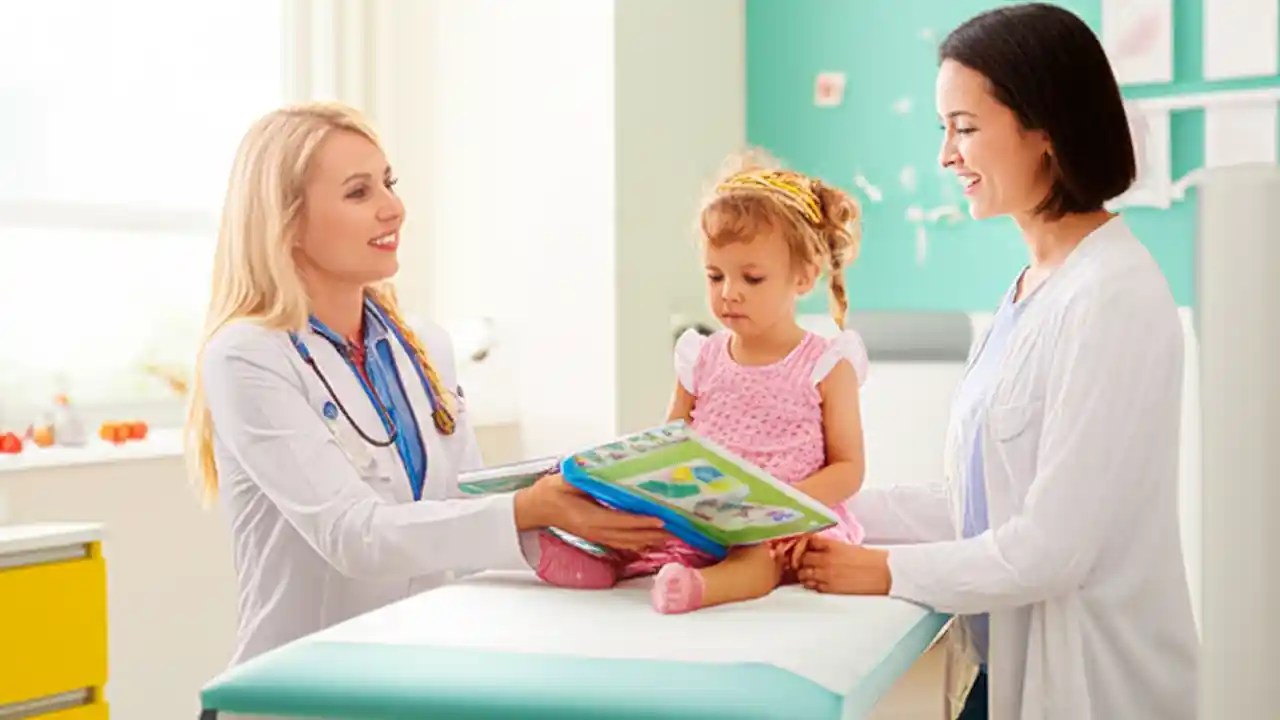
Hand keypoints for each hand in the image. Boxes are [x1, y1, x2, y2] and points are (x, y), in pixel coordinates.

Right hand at [515, 473, 670, 551]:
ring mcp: (597, 536)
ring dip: (650, 540)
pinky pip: (622, 543)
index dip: (641, 521)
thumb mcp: (566, 480)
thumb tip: (602, 469)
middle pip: (630, 536)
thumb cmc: (549, 493)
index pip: (621, 521)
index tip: (660, 519)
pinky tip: (652, 540)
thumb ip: (584, 477)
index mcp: (588, 518)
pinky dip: (640, 542)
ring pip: (628, 542)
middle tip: (676, 529)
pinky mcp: (597, 536)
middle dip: (654, 533)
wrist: (536, 508)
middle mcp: (595, 531)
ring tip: (670, 536)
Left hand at [795, 535, 891, 594]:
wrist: (883, 574)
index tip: (806, 548)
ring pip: (803, 574)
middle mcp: (825, 559)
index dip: (805, 545)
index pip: (808, 541)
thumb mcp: (848, 547)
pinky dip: (812, 584)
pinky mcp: (829, 588)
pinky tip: (817, 583)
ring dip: (804, 574)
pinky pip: (812, 586)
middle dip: (802, 561)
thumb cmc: (871, 560)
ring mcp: (825, 574)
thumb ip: (831, 548)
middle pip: (802, 558)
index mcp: (831, 545)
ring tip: (810, 574)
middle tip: (806, 563)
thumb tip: (818, 552)